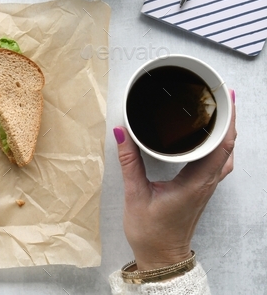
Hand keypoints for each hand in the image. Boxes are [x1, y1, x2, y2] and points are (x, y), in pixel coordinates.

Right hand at [114, 90, 236, 269]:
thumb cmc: (151, 232)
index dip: (226, 120)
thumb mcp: (136, 195)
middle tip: (220, 95)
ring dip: (225, 131)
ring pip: (226, 153)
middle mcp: (206, 182)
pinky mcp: (201, 188)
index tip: (224, 97)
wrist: (161, 257)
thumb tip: (122, 133)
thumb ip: (130, 162)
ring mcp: (206, 186)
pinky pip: (217, 161)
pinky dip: (218, 145)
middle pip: (228, 145)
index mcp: (195, 182)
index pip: (220, 145)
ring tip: (218, 111)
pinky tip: (208, 138)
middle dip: (228, 118)